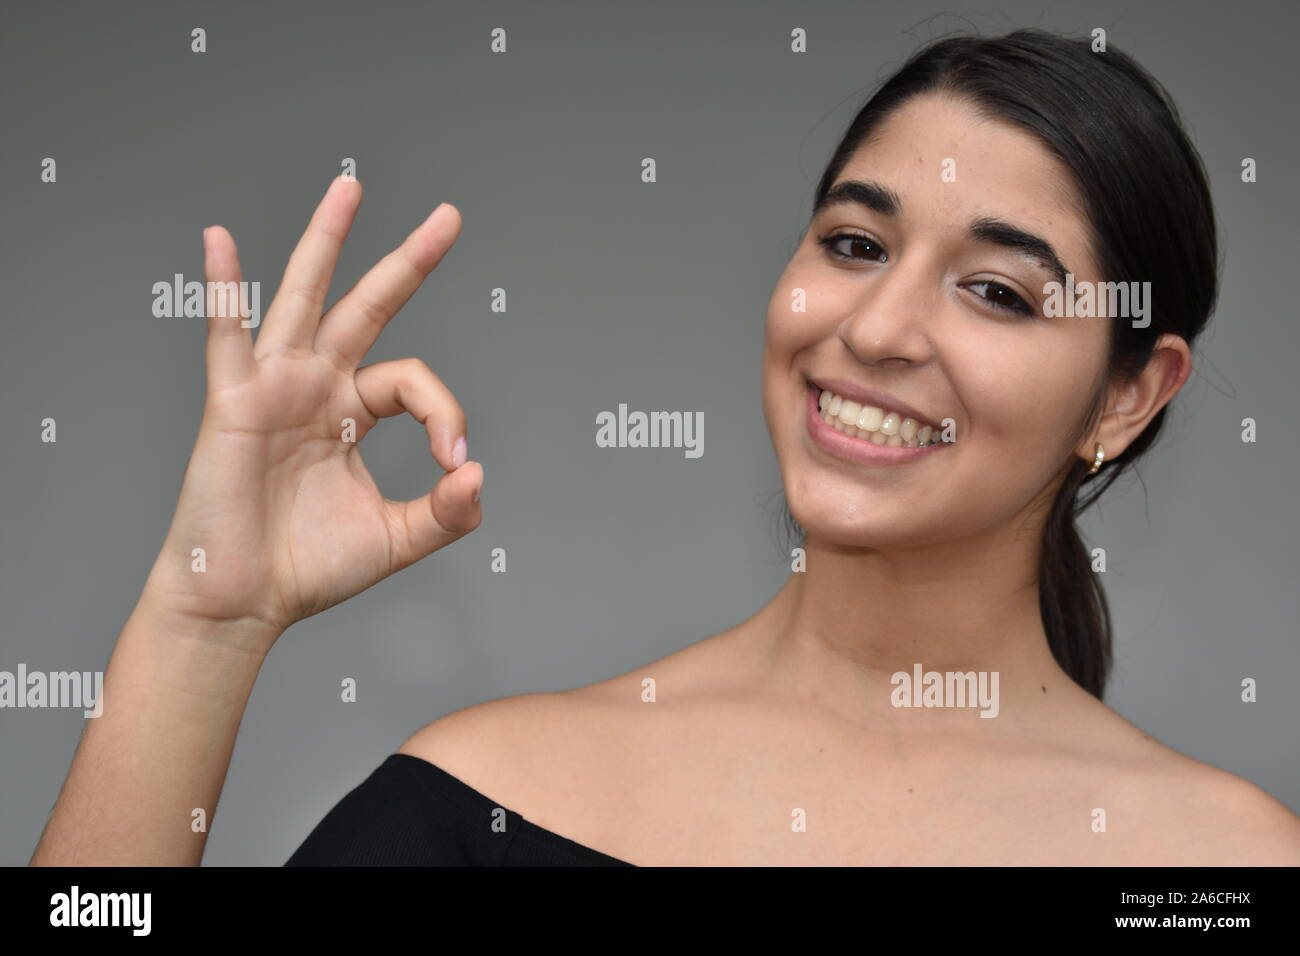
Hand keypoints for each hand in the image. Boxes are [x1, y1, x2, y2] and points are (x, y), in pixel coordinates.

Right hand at [142, 176, 482, 649]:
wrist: (243, 603)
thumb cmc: (307, 568)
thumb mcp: (398, 538)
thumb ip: (448, 512)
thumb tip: (479, 473)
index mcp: (352, 414)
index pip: (413, 381)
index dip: (446, 413)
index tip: (455, 464)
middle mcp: (317, 388)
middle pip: (367, 307)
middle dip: (408, 261)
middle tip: (450, 217)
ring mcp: (276, 388)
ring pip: (304, 298)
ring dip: (325, 241)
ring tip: (350, 189)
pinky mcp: (235, 402)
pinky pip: (227, 335)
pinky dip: (223, 287)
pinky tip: (220, 239)